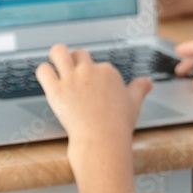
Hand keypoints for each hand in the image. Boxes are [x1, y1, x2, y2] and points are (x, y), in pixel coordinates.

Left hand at [36, 44, 152, 151]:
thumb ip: (139, 89)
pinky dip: (44, 71)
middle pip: (79, 53)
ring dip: (56, 55)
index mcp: (107, 71)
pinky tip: (47, 78)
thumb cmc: (118, 125)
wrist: (102, 140)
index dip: (94, 75)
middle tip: (73, 72)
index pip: (98, 65)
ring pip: (58, 52)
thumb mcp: (134, 103)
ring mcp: (71, 79)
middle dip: (75, 60)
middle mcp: (89, 70)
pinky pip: (43, 70)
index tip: (93, 88)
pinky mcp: (56, 90)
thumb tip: (148, 82)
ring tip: (55, 62)